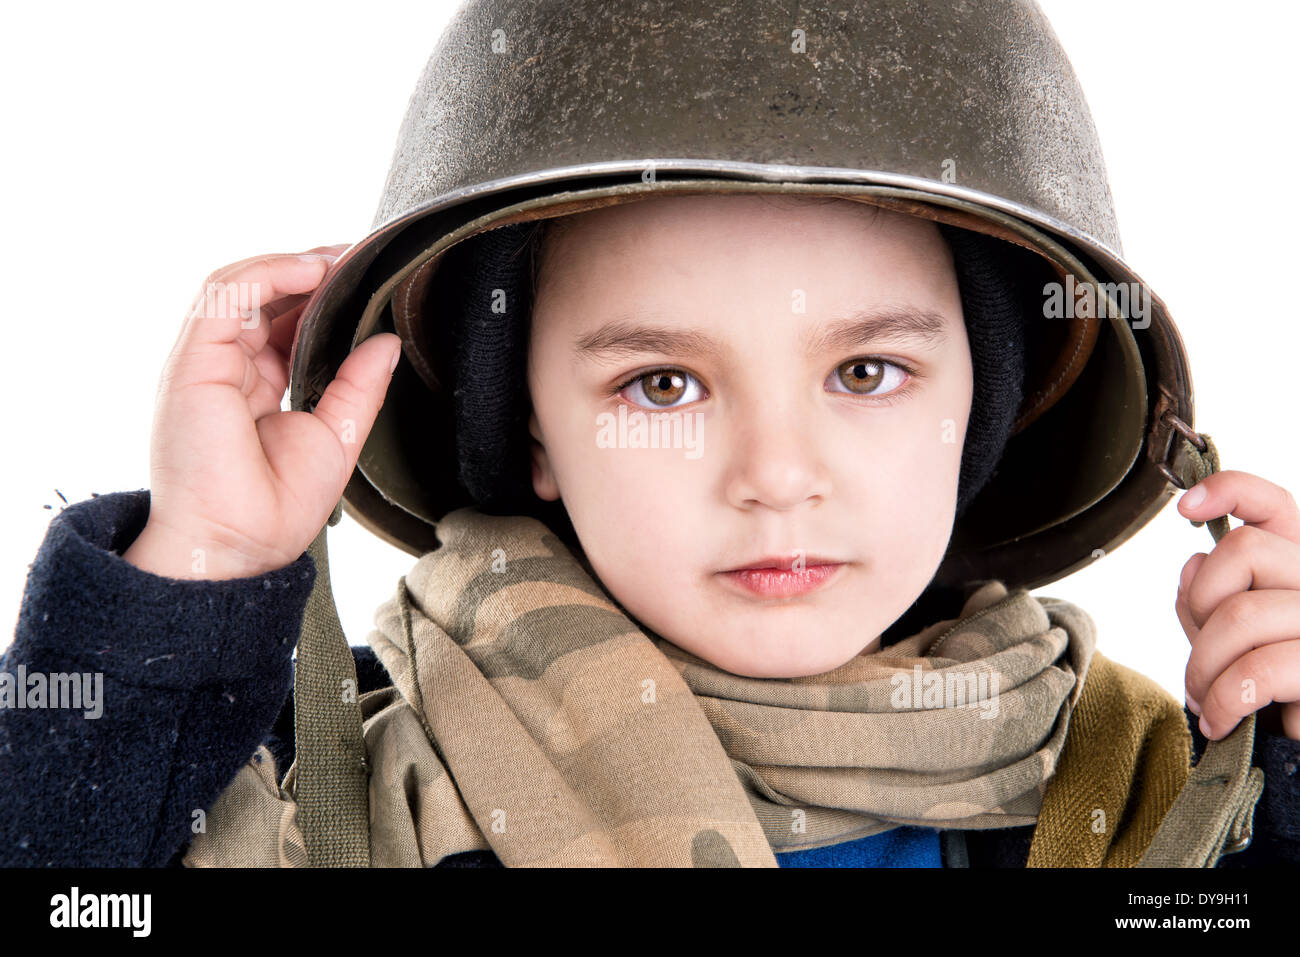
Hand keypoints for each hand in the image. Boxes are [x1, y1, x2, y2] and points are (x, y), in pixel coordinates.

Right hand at [123, 244, 401, 579]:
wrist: (236, 546)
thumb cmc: (276, 507)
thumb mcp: (337, 434)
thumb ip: (359, 384)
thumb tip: (386, 339)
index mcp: (256, 386)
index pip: (285, 323)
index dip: (322, 297)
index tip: (365, 279)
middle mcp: (226, 368)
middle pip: (265, 298)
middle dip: (312, 272)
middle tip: (360, 257)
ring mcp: (205, 362)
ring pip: (242, 286)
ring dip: (293, 264)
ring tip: (342, 257)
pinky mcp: (191, 360)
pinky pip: (225, 294)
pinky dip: (268, 272)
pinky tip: (312, 268)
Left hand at [1175, 470, 1299, 741]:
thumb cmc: (1270, 694)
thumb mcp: (1228, 642)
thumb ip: (1210, 600)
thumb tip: (1192, 561)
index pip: (1273, 503)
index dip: (1230, 490)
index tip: (1185, 507)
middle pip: (1244, 550)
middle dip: (1200, 604)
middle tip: (1201, 656)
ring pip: (1241, 613)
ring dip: (1204, 667)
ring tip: (1205, 700)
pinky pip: (1260, 669)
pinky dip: (1223, 700)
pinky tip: (1220, 720)